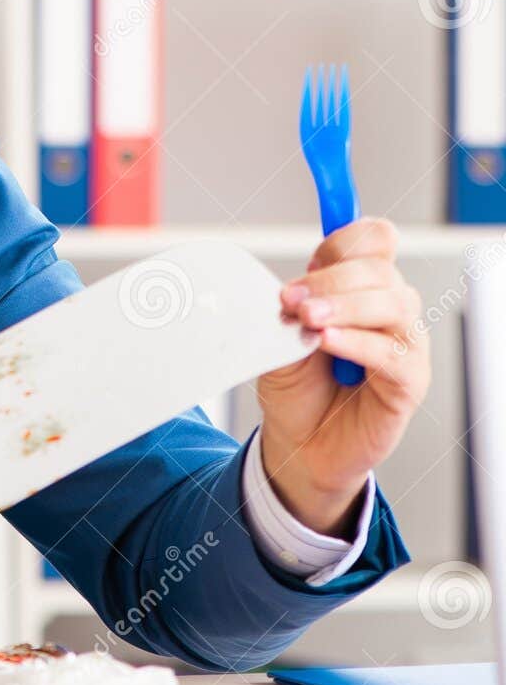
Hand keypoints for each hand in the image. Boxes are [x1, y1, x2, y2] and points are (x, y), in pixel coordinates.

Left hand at [254, 217, 428, 536]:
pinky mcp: (408, 383)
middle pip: (380, 269)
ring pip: (392, 304)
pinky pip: (393, 354)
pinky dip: (357, 342)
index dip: (344, 242)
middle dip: (331, 278)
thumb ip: (285, 310)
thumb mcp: (275, 338)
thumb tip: (283, 288)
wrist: (298, 443)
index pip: (374, 241)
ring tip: (307, 319)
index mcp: (360, 288)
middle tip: (290, 298)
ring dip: (344, 305)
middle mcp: (387, 310)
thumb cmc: (296, 387)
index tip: (311, 259)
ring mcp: (403, 344)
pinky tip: (327, 342)